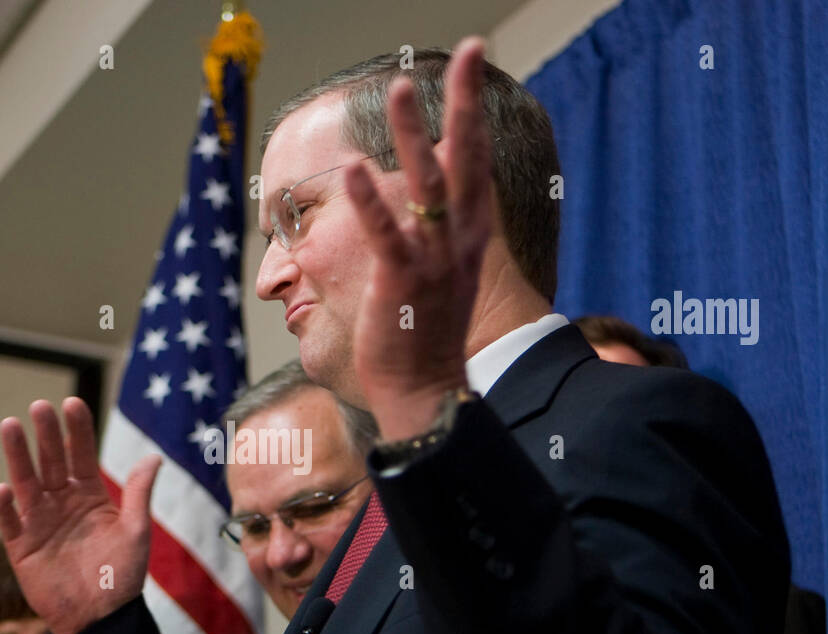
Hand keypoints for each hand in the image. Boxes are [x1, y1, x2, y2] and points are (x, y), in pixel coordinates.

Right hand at [0, 397, 160, 633]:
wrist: (101, 621)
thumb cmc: (123, 577)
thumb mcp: (136, 533)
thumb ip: (138, 495)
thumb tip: (153, 457)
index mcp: (89, 496)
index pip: (81, 455)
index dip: (77, 430)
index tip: (72, 403)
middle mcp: (61, 503)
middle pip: (50, 462)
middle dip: (45, 434)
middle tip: (39, 407)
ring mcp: (39, 523)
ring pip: (25, 483)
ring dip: (17, 456)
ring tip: (10, 427)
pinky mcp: (21, 548)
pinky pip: (10, 523)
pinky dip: (5, 508)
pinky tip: (3, 490)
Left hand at [343, 37, 492, 439]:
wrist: (427, 389)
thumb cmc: (425, 332)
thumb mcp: (440, 271)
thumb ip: (432, 229)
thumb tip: (412, 192)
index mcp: (469, 234)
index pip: (476, 159)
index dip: (472, 110)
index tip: (470, 63)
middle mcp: (459, 240)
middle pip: (466, 158)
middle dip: (465, 101)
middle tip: (467, 50)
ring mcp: (434, 261)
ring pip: (426, 186)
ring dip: (412, 135)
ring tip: (401, 87)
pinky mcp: (402, 284)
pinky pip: (386, 237)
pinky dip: (369, 203)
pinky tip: (352, 169)